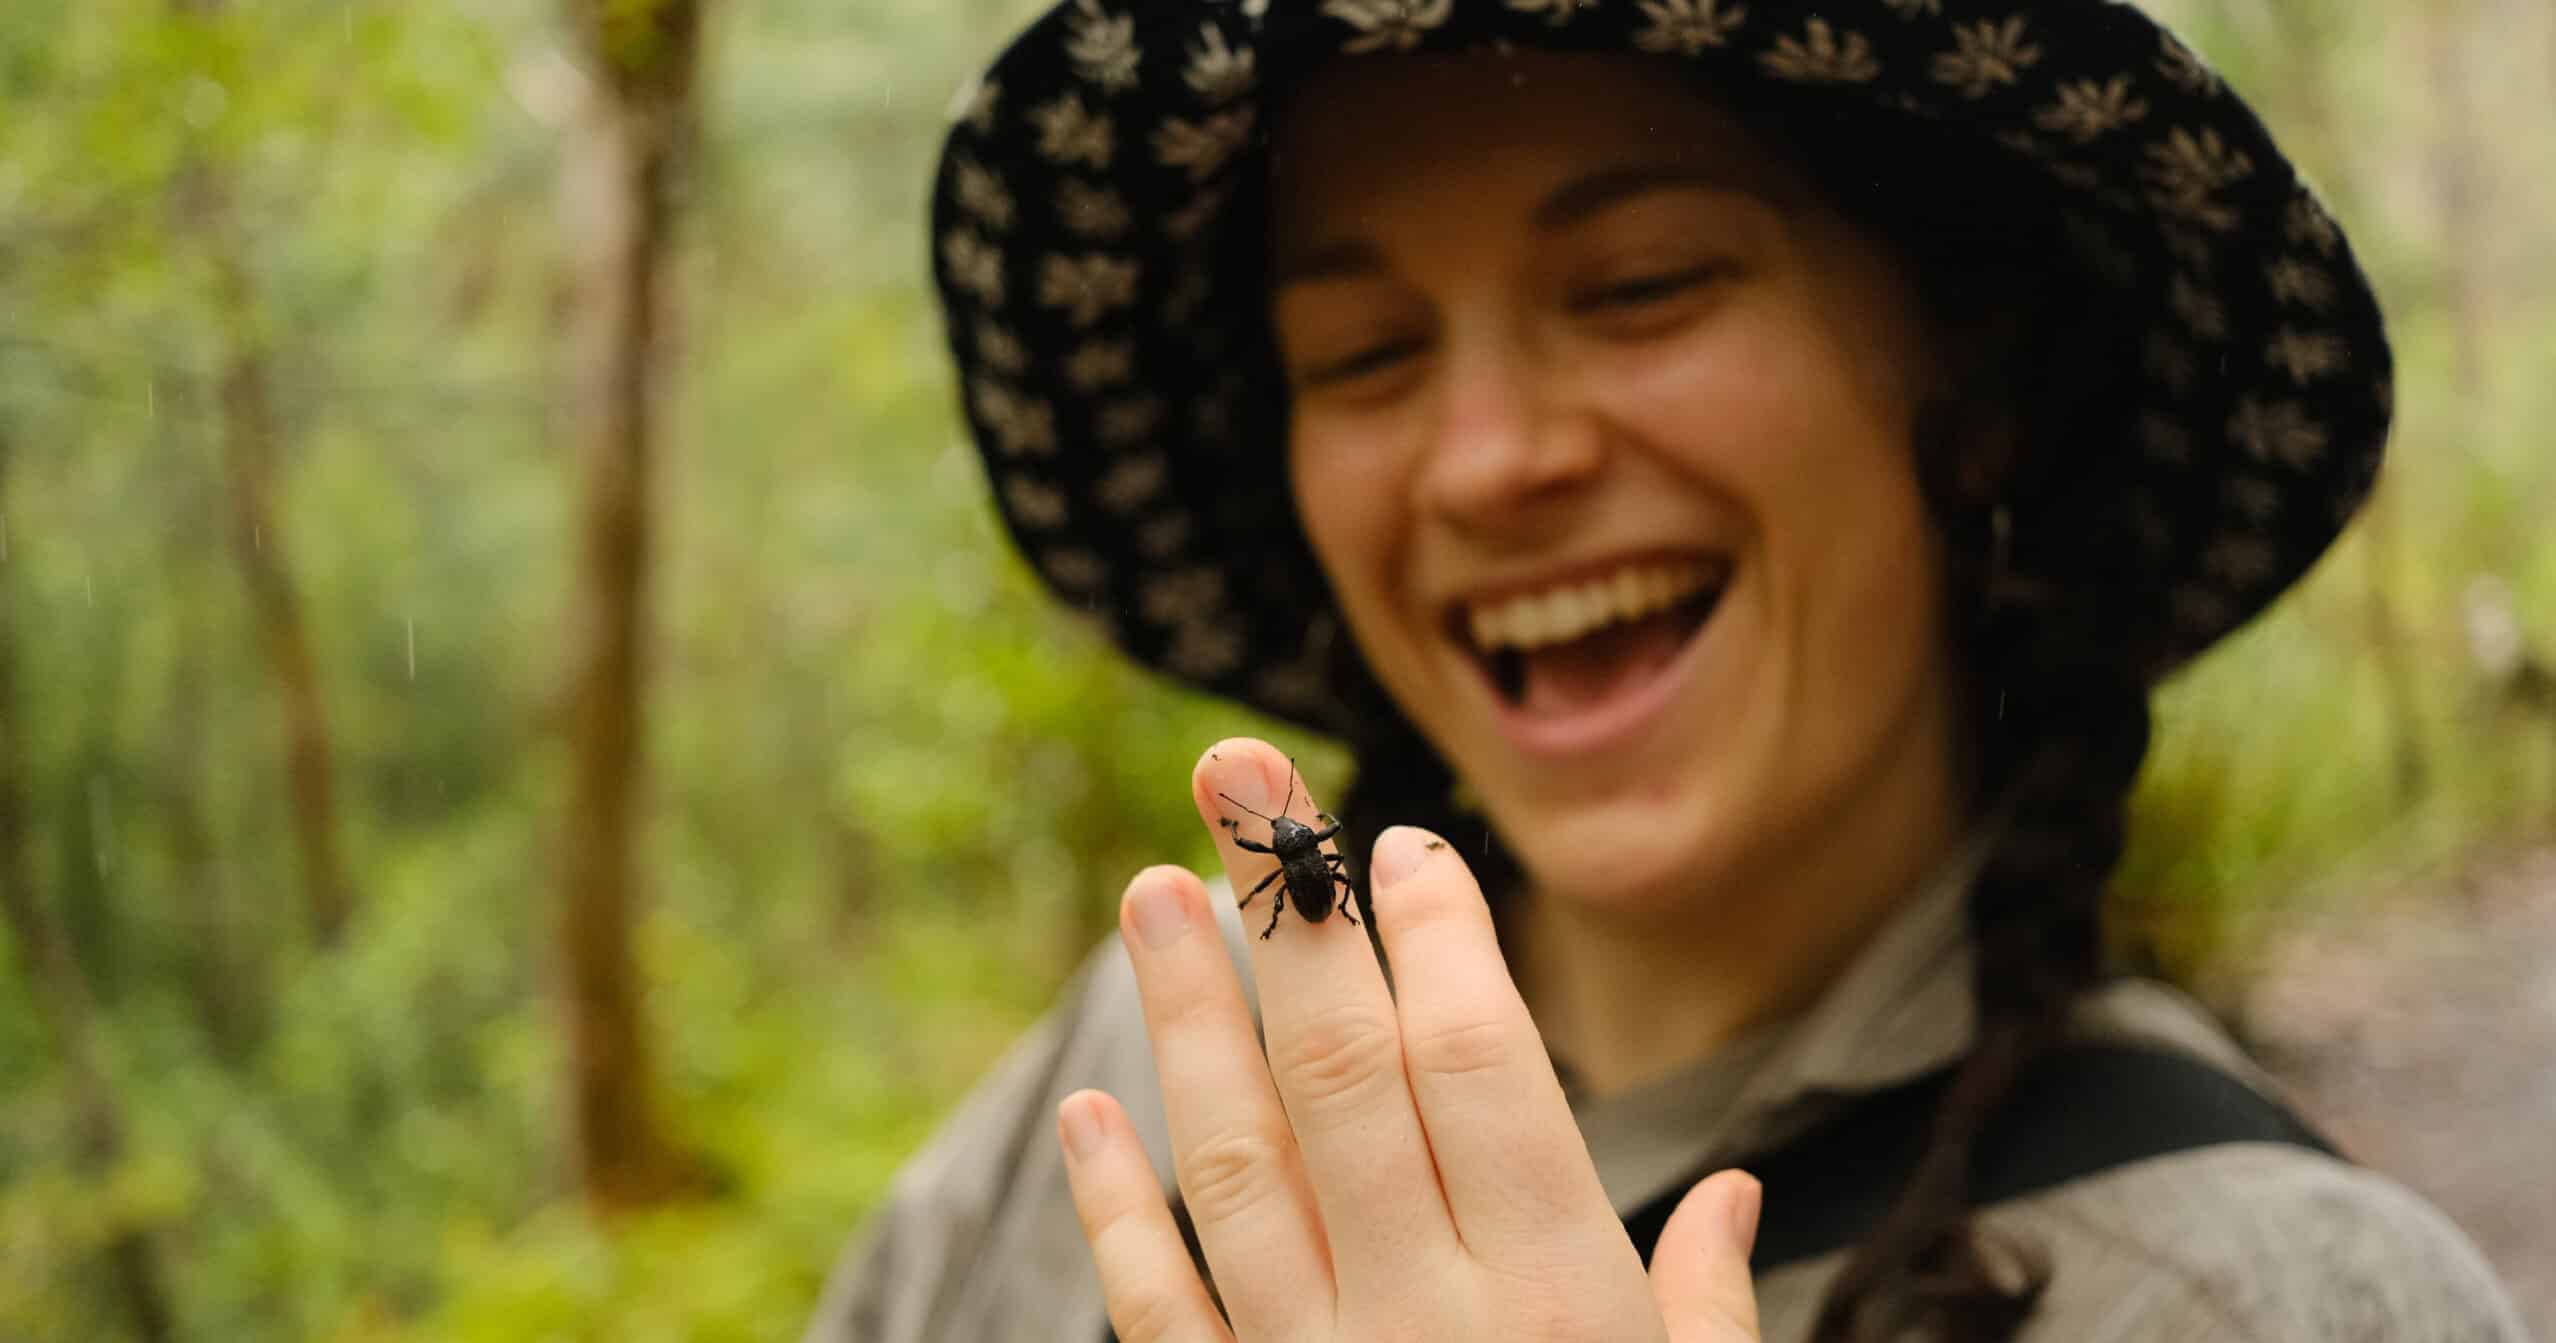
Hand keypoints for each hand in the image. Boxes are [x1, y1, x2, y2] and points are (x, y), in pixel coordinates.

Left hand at [1055, 737, 1763, 1342]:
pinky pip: (1160, 1313)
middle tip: (1232, 770)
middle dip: (1289, 911)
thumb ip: (1704, 1307)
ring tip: (1149, 889)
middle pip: (1343, 1077)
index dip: (1438, 944)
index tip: (1395, 847)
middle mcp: (1426, 1324)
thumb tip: (1736, 1191)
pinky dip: (1118, 1214)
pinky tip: (1087, 1115)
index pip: (1480, 1071)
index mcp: (1559, 1301)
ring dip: (1187, 1019)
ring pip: (1237, 1167)